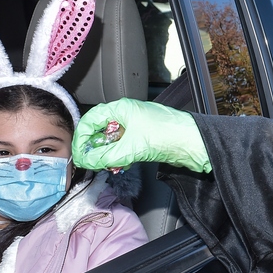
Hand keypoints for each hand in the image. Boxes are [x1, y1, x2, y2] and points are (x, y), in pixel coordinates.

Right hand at [72, 99, 211, 172]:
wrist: (193, 142)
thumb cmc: (168, 133)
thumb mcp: (131, 148)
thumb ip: (106, 156)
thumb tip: (88, 161)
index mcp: (121, 108)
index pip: (91, 120)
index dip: (82, 138)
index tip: (79, 154)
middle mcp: (127, 114)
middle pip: (100, 130)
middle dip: (94, 147)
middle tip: (90, 162)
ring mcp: (135, 126)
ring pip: (112, 140)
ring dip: (106, 153)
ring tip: (107, 164)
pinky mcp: (143, 137)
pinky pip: (123, 146)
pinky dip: (118, 156)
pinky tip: (120, 165)